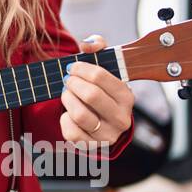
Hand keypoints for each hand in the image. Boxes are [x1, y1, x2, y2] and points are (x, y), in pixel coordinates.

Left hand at [60, 34, 134, 149]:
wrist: (102, 120)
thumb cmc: (101, 88)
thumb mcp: (104, 65)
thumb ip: (98, 47)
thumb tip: (86, 45)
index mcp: (127, 96)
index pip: (100, 76)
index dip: (80, 68)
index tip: (72, 67)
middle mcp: (121, 118)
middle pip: (91, 95)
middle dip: (73, 83)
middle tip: (67, 80)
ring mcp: (108, 135)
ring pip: (80, 114)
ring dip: (67, 99)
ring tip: (67, 94)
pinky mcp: (91, 146)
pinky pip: (70, 132)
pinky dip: (64, 119)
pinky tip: (68, 113)